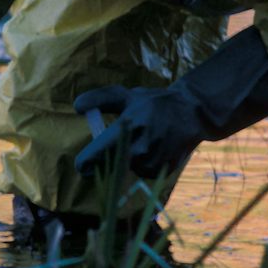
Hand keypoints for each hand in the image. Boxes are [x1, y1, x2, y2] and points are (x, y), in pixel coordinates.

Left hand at [73, 83, 207, 177]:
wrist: (191, 112)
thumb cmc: (154, 103)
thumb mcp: (127, 95)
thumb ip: (101, 99)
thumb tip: (76, 106)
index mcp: (127, 127)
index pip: (97, 153)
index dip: (85, 163)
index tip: (82, 166)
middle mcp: (139, 147)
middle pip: (110, 166)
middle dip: (107, 162)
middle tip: (116, 148)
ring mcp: (152, 160)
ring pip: (128, 169)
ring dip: (128, 161)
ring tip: (142, 141)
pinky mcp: (162, 169)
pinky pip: (143, 172)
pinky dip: (143, 164)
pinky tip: (154, 149)